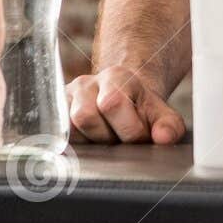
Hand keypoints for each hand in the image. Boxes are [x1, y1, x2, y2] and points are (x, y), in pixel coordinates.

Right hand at [68, 65, 185, 144]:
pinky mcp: (54, 114)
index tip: (141, 137)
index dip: (129, 130)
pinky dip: (75, 145)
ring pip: (68, 128)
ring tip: (105, 139)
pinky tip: (90, 142)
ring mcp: (66, 98)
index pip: (113, 103)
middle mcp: (86, 83)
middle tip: (120, 138)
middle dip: (106, 136)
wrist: (121, 98)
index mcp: (115, 77)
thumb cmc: (139, 108)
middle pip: (85, 116)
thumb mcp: (160, 113)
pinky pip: (57, 136)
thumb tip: (164, 138)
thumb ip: (169, 125)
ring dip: (89, 141)